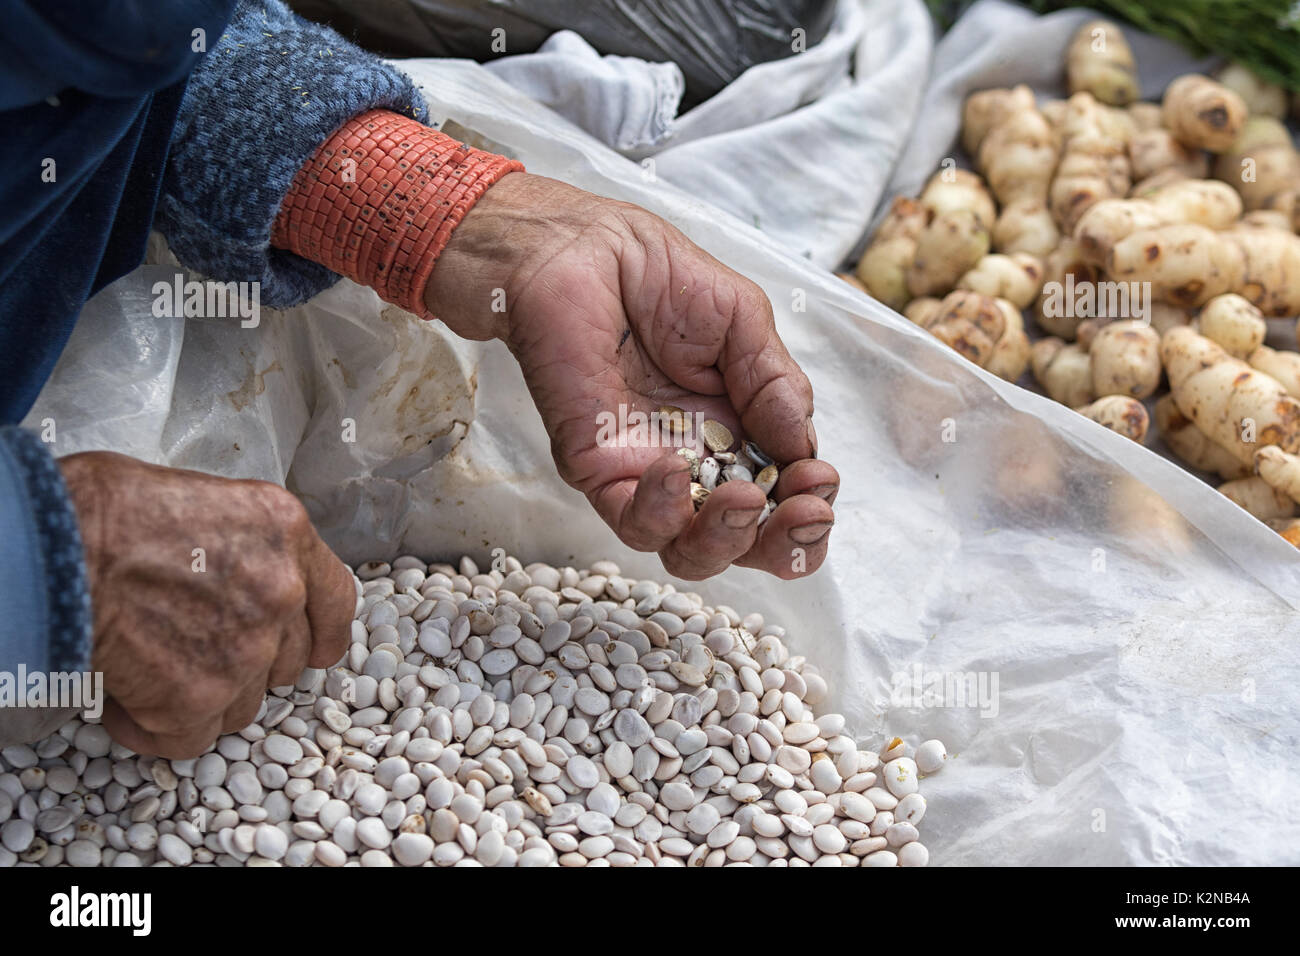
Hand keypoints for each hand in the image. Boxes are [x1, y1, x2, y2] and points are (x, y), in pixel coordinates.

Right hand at [58, 452, 353, 756]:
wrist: (51, 548)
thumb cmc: (99, 510)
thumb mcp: (196, 496)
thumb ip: (235, 541)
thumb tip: (225, 572)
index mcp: (284, 530)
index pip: (335, 598)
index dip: (322, 630)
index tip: (314, 648)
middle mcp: (280, 590)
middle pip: (284, 659)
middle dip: (243, 663)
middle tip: (188, 648)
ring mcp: (245, 650)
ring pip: (241, 703)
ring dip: (200, 696)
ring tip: (146, 665)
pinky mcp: (198, 699)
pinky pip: (190, 737)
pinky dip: (156, 727)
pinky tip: (123, 698)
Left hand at [425, 173, 837, 579]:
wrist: (583, 251)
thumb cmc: (659, 279)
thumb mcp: (743, 321)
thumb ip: (776, 384)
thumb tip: (805, 448)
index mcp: (742, 433)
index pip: (784, 499)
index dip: (807, 508)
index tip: (818, 483)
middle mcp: (699, 465)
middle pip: (746, 541)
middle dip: (782, 545)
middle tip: (802, 512)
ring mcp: (647, 473)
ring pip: (689, 551)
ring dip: (727, 540)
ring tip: (745, 499)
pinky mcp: (597, 469)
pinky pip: (631, 519)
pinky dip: (661, 511)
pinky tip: (676, 469)